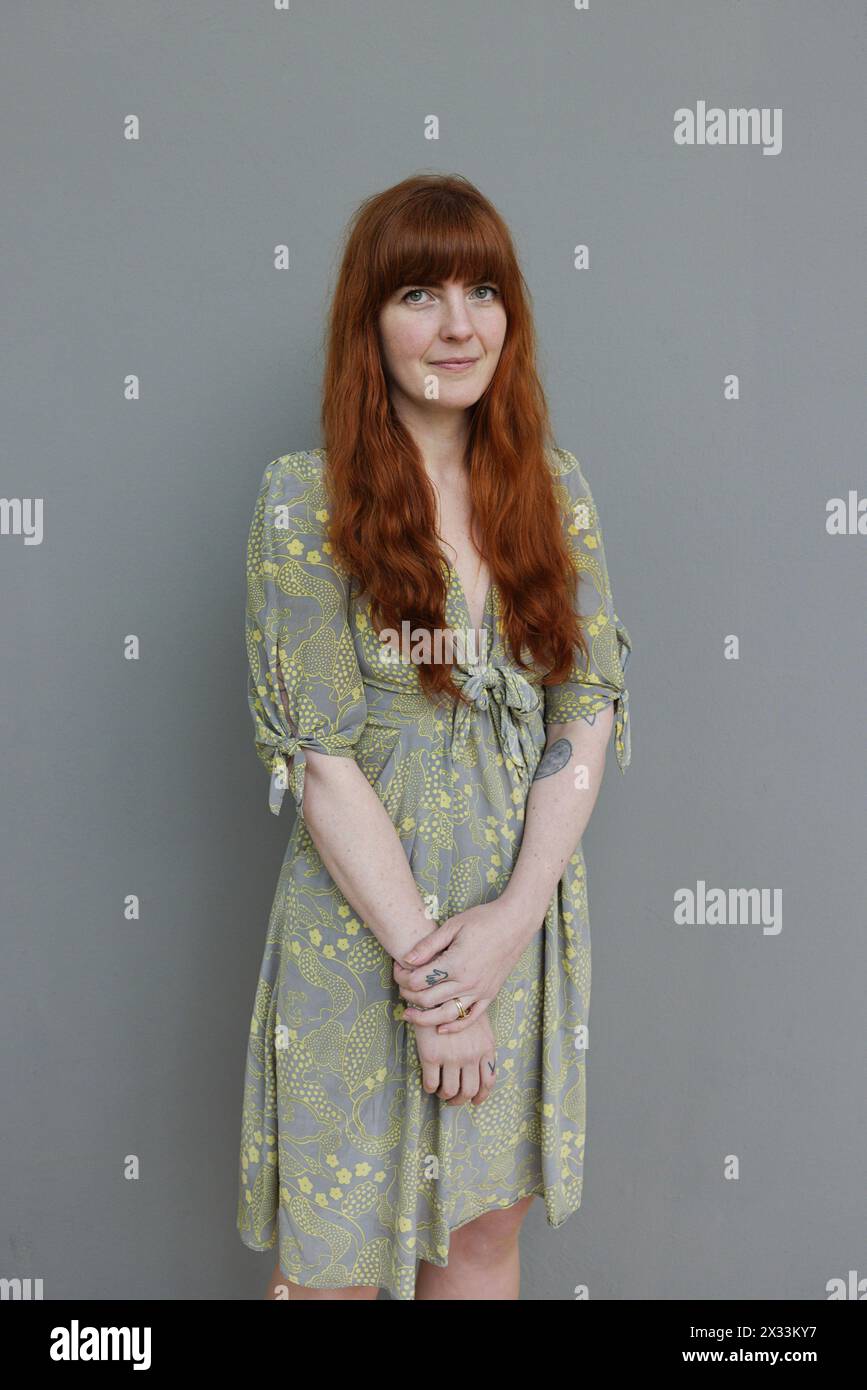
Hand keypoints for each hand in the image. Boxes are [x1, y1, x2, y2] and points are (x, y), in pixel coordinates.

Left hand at [394, 897, 531, 1034]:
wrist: (515, 923)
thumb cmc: (483, 920)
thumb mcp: (453, 926)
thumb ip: (428, 945)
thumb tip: (406, 959)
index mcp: (455, 963)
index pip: (419, 980)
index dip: (402, 976)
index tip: (397, 968)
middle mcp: (467, 982)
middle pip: (428, 999)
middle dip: (408, 995)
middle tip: (401, 986)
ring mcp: (480, 991)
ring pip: (446, 1015)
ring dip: (424, 1018)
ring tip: (409, 1015)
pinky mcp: (489, 995)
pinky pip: (470, 1018)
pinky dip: (454, 1026)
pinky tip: (441, 1028)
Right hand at [411, 1010, 497, 1104]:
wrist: (436, 991)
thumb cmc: (457, 1004)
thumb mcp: (479, 1023)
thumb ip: (481, 1044)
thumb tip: (480, 1067)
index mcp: (486, 1047)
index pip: (488, 1081)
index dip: (481, 1095)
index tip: (474, 1100)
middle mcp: (471, 1054)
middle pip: (470, 1090)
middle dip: (460, 1100)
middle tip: (453, 1099)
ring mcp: (452, 1056)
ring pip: (450, 1091)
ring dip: (445, 1095)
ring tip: (440, 1091)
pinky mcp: (431, 1055)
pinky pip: (431, 1083)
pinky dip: (429, 1088)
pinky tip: (428, 1083)